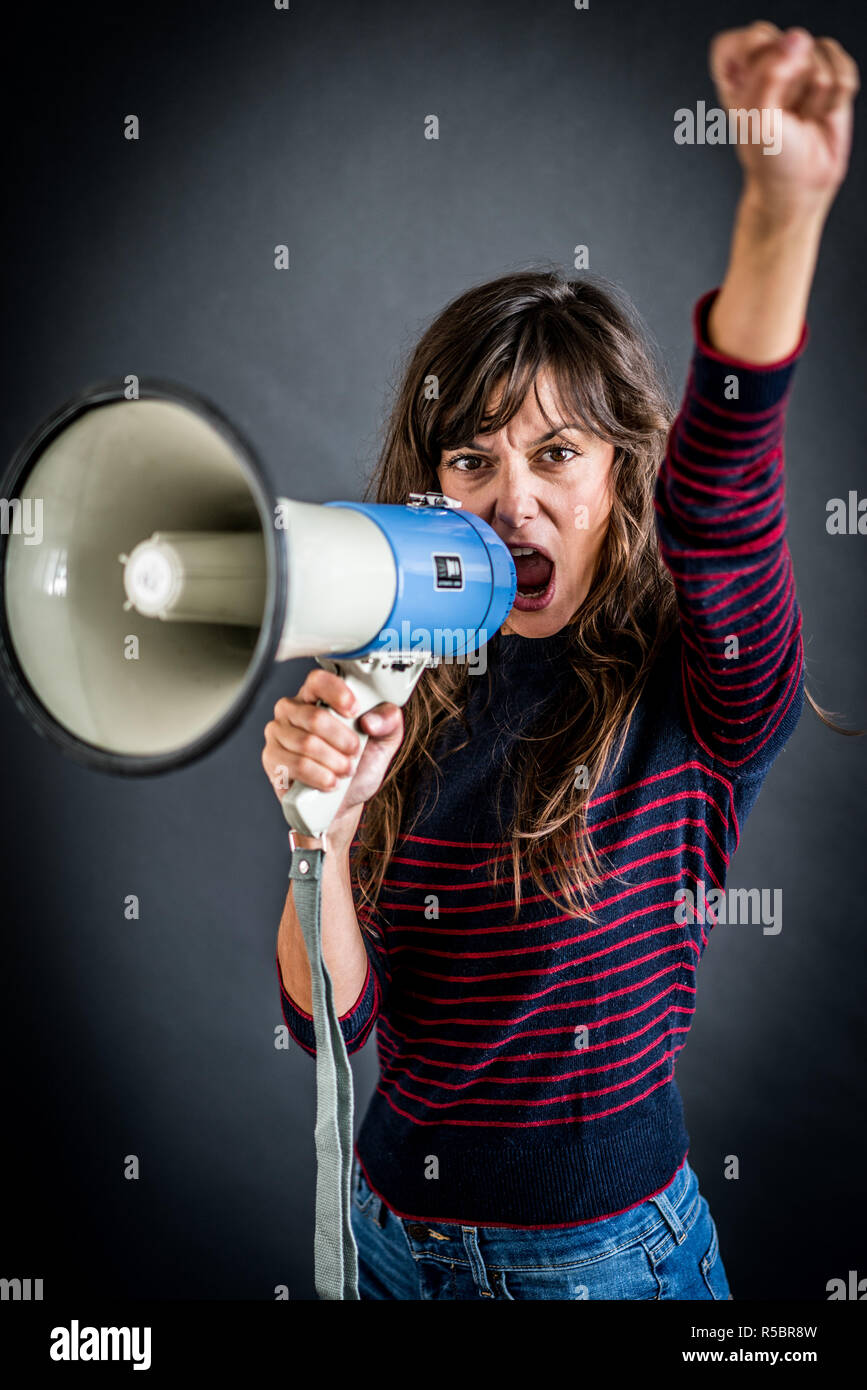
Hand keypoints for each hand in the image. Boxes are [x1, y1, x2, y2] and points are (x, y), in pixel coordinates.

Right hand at [262, 667, 404, 842]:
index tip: (354, 710)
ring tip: (345, 770)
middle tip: (354, 753)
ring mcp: (278, 733)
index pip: (318, 680)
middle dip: (343, 740)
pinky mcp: (271, 758)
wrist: (343, 803)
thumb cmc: (359, 766)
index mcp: (317, 696)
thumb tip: (371, 719)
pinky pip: (296, 765)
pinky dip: (320, 776)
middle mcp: (292, 710)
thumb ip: (389, 721)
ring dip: (334, 762)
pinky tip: (330, 781)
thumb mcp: (384, 741)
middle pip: (314, 717)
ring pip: (307, 744)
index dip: (336, 693)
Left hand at [709, 22, 858, 222]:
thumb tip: (796, 39)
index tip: (760, 91)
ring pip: (819, 55)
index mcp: (738, 69)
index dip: (761, 59)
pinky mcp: (831, 72)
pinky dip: (836, 98)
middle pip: (790, 41)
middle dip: (792, 82)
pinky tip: (821, 114)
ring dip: (815, 96)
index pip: (750, 37)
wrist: (800, 184)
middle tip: (783, 112)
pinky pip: (843, 67)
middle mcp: (769, 61)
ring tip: (802, 118)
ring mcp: (802, 64)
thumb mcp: (756, 120)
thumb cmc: (770, 158)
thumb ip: (768, 74)